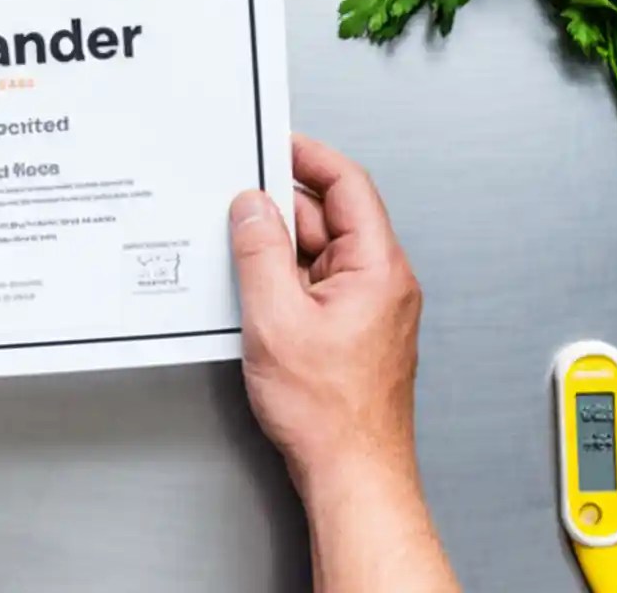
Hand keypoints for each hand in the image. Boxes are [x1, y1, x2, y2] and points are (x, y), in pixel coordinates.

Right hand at [229, 136, 455, 591]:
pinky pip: (314, 286)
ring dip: (278, 251)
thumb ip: (260, 254)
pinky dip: (283, 281)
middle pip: (329, 219)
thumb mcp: (276, 319)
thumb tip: (252, 208)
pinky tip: (254, 295)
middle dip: (280, 211)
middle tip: (236, 205)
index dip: (308, 158)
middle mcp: (381, 283)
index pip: (347, 186)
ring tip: (238, 261)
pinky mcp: (349, 331)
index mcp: (378, 267)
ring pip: (318, 255)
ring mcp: (367, 308)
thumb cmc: (331, 413)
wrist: (351, 472)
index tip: (275, 144)